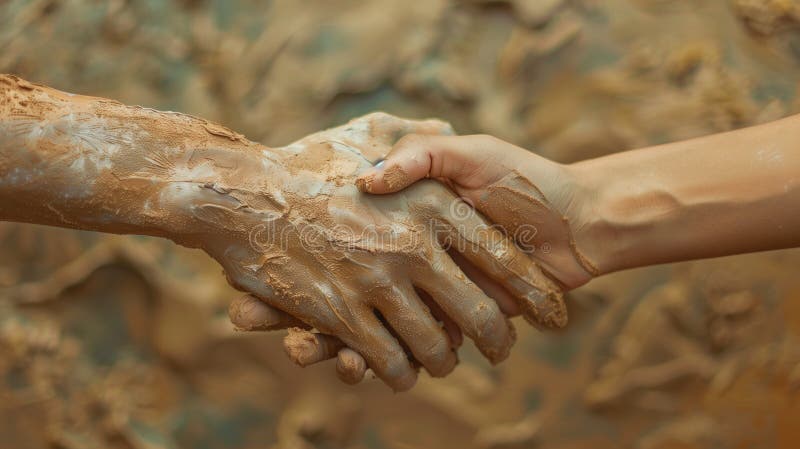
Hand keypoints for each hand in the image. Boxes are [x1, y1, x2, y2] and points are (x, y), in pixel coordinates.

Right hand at [193, 114, 562, 389]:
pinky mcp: (344, 314)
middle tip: (502, 349)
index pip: (504, 256)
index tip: (551, 313)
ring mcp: (378, 282)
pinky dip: (401, 372)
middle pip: (482, 311)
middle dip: (500, 338)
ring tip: (448, 361)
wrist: (240, 192)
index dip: (535, 290)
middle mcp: (413, 245)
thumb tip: (446, 125)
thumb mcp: (369, 131)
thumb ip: (415, 136)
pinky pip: (388, 359)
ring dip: (447, 360)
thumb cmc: (307, 160)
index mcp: (431, 204)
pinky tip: (404, 371)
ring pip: (436, 344)